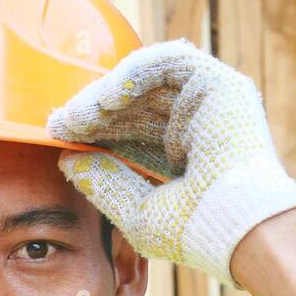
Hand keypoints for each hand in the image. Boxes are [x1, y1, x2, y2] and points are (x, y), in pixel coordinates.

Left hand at [46, 38, 295, 287]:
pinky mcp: (219, 83)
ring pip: (147, 82)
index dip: (95, 131)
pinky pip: (167, 63)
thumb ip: (105, 183)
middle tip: (59, 124)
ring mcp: (209, 102)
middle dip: (94, 113)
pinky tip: (104, 100)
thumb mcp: (136, 210)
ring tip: (76, 117)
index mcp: (182, 155)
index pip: (131, 131)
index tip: (60, 136)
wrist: (236, 229)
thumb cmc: (194, 232)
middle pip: (135, 105)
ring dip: (106, 94)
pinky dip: (132, 75)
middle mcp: (196, 124)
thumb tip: (67, 160)